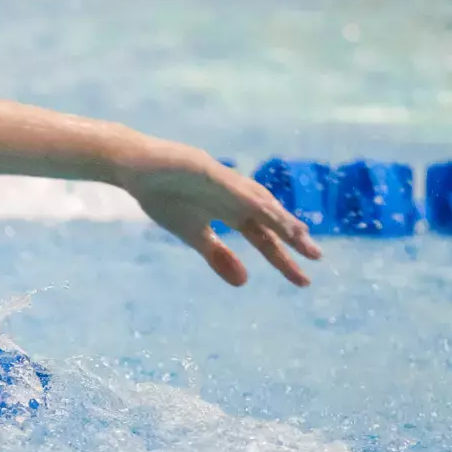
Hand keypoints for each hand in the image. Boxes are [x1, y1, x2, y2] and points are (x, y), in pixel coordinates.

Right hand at [116, 138, 322, 286]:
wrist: (135, 168)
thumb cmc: (163, 196)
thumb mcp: (193, 235)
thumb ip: (217, 256)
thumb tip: (244, 282)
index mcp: (231, 213)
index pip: (264, 238)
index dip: (284, 257)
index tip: (303, 279)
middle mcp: (235, 197)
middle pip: (268, 219)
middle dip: (292, 237)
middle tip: (316, 258)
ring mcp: (223, 181)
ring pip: (258, 201)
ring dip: (278, 216)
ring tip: (299, 235)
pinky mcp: (207, 169)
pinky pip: (231, 186)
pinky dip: (249, 198)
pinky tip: (264, 210)